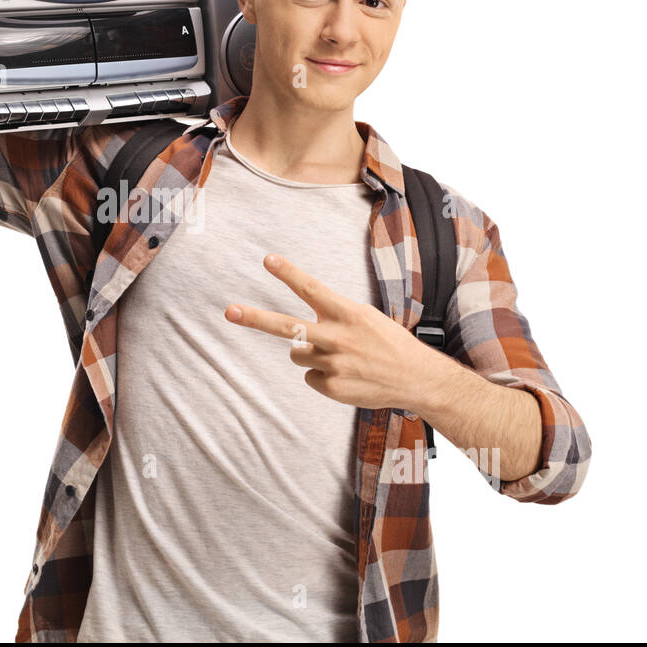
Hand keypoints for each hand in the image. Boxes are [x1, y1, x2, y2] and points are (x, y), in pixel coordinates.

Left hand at [223, 253, 441, 410]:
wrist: (416, 378)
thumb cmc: (387, 343)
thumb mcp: (365, 318)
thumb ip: (333, 317)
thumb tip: (297, 332)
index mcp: (347, 313)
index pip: (312, 289)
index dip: (288, 273)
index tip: (268, 259)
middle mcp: (337, 337)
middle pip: (286, 327)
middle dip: (255, 318)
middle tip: (230, 311)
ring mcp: (333, 363)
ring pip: (297, 354)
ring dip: (310, 353)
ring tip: (341, 357)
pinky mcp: (332, 387)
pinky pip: (310, 377)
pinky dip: (323, 376)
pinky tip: (346, 375)